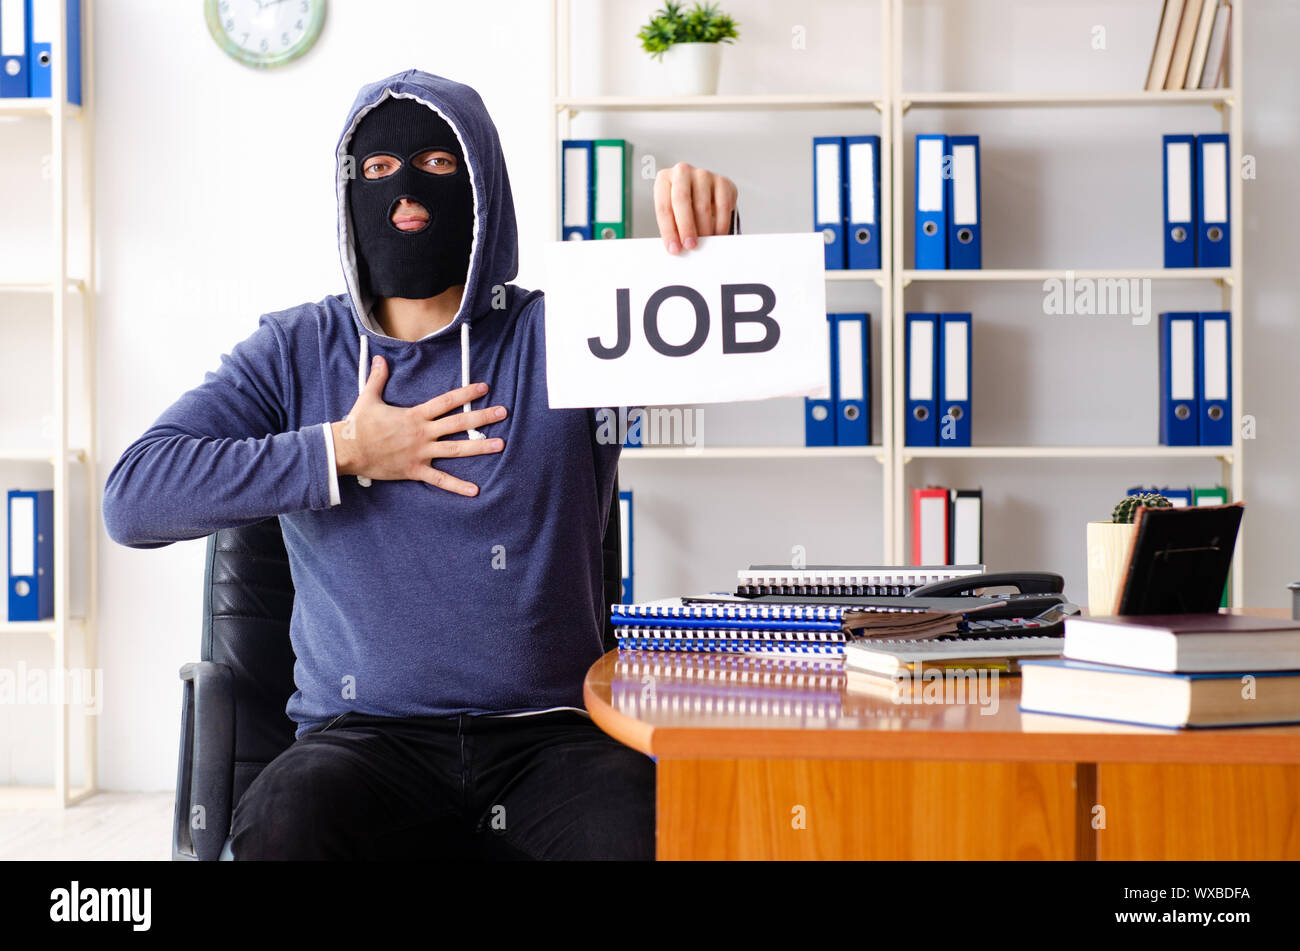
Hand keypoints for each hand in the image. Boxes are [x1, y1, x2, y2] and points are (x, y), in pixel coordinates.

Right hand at [331, 355, 505, 496]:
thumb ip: (378, 378)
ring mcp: (421, 452)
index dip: (466, 393)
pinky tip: (475, 490)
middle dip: (482, 417)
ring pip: (456, 449)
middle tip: (503, 412)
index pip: (446, 401)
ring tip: (500, 445)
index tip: (484, 388)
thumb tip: (378, 359)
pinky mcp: (415, 470)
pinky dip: (457, 486)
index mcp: (415, 415)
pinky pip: (440, 480)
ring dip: (479, 447)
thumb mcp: (369, 398)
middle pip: (458, 423)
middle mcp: (423, 433)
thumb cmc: (358, 425)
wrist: (347, 450)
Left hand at [653, 162, 737, 254]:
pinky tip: (717, 235)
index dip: (669, 231)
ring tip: (704, 243)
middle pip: (682, 201)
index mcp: (663, 179)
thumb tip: (677, 248)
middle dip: (686, 227)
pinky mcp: (722, 181)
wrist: (702, 191)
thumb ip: (672, 227)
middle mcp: (682, 172)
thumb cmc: (682, 205)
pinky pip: (723, 206)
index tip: (674, 248)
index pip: (664, 207)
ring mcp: (703, 174)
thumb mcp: (672, 213)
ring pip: (703, 205)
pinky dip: (721, 225)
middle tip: (690, 246)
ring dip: (704, 229)